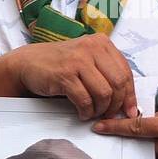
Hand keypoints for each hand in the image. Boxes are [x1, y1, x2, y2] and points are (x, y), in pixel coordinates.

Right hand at [9, 34, 137, 120]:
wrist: (27, 63)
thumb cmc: (58, 63)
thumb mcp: (86, 59)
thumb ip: (105, 71)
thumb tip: (125, 97)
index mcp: (101, 43)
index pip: (125, 72)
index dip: (130, 95)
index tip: (129, 110)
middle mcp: (92, 48)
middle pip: (118, 83)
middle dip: (116, 104)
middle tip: (109, 115)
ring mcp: (78, 61)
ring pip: (103, 93)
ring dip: (100, 109)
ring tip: (93, 113)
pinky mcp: (65, 75)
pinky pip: (84, 100)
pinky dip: (86, 111)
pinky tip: (82, 113)